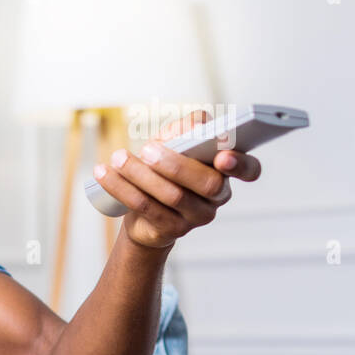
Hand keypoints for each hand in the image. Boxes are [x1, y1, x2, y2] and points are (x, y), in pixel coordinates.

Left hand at [92, 109, 262, 249]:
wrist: (143, 212)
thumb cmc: (163, 168)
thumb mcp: (173, 143)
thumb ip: (186, 130)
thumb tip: (193, 124)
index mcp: (226, 171)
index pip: (250, 169)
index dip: (240, 164)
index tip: (222, 156)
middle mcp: (218, 196)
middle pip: (207, 183)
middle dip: (176, 165)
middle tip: (148, 149)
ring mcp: (197, 216)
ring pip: (173, 196)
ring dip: (141, 174)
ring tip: (119, 158)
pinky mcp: (172, 230)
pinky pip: (147, 208)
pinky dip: (122, 188)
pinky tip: (105, 174)